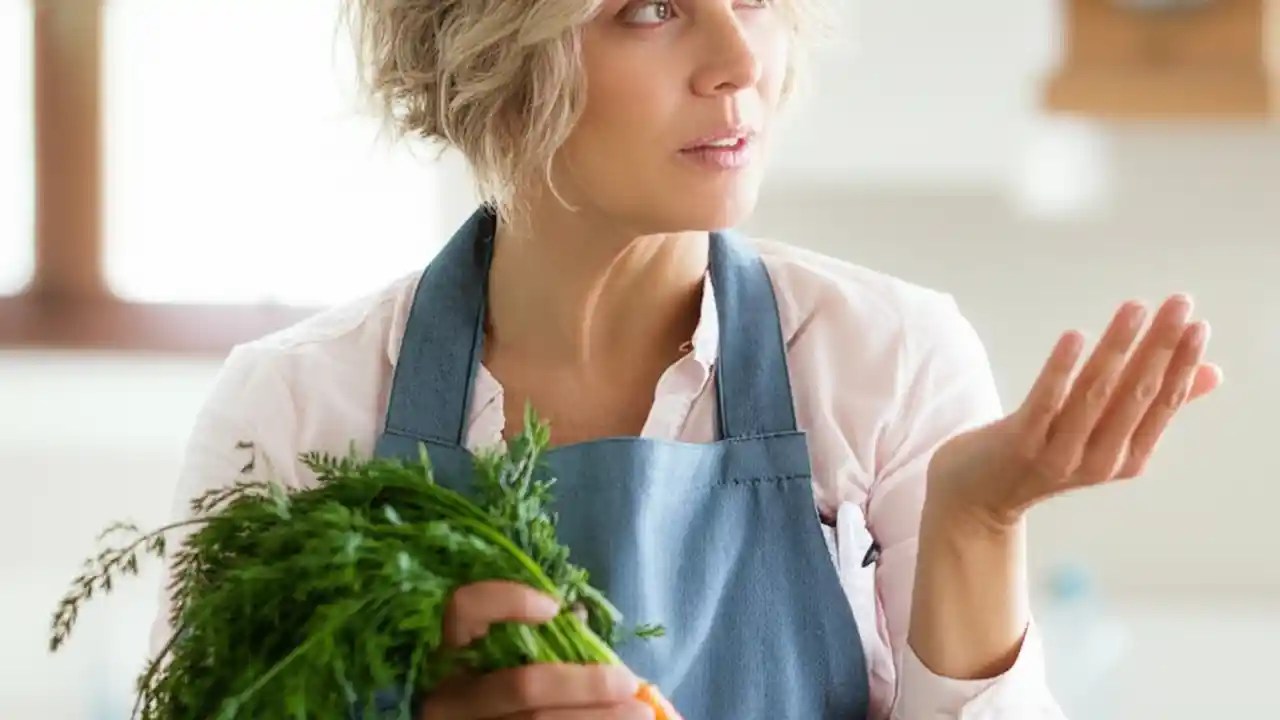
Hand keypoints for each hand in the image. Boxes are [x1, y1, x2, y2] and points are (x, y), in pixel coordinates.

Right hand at [421, 580, 657, 719]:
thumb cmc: (489, 694)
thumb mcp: (497, 664)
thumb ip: (534, 639)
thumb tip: (578, 615)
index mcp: (446, 657)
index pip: (462, 610)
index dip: (506, 601)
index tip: (553, 606)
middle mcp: (448, 698)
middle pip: (522, 686)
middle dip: (585, 683)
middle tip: (628, 681)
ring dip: (598, 717)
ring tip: (640, 713)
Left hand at [926, 294, 1223, 529]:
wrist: (975, 500)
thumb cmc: (1044, 455)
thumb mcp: (1103, 436)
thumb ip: (1151, 406)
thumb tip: (1212, 372)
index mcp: (1126, 458)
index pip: (1163, 404)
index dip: (1182, 364)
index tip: (1197, 323)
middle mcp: (1099, 460)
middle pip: (1136, 395)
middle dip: (1161, 346)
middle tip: (1180, 302)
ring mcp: (1058, 454)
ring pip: (1095, 394)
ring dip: (1118, 347)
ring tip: (1136, 307)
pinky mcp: (1019, 444)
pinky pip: (1044, 402)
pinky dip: (1060, 369)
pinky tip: (1074, 335)